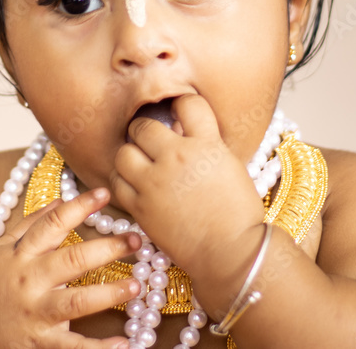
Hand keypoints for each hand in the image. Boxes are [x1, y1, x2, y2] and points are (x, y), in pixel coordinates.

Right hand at [0, 188, 141, 348]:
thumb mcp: (0, 248)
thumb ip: (31, 224)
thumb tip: (60, 199)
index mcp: (21, 255)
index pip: (53, 223)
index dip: (79, 206)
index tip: (105, 193)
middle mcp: (29, 281)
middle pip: (73, 260)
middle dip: (108, 249)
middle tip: (137, 240)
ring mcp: (35, 313)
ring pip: (76, 302)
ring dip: (108, 294)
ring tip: (135, 286)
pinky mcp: (38, 343)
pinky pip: (72, 347)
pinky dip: (98, 348)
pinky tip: (123, 344)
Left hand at [110, 94, 264, 282]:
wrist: (231, 252)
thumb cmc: (238, 212)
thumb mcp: (230, 165)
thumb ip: (206, 143)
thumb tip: (180, 130)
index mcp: (206, 144)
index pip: (187, 103)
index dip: (181, 105)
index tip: (178, 113)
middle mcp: (177, 157)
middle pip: (144, 126)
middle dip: (146, 131)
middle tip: (151, 141)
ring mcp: (155, 182)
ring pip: (123, 152)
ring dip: (130, 155)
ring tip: (139, 162)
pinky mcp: (140, 207)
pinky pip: (117, 183)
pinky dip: (121, 180)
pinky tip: (132, 183)